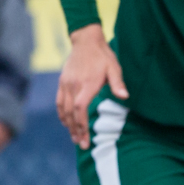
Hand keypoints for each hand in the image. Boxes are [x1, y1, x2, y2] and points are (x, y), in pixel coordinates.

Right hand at [56, 25, 126, 148]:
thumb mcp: (114, 67)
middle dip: (76, 130)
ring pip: (63, 109)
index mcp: (86, 84)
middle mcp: (73, 85)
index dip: (82, 124)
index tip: (86, 137)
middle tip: (81, 144)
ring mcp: (65, 84)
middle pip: (71, 113)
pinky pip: (59, 102)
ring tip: (74, 138)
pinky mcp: (62, 82)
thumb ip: (118, 83)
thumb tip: (124, 96)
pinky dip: (62, 114)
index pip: (80, 108)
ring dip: (68, 125)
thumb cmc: (103, 55)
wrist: (85, 41)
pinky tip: (66, 123)